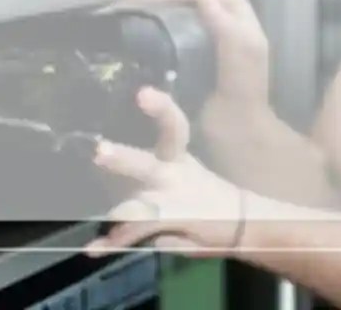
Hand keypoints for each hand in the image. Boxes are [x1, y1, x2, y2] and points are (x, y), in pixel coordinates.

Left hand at [85, 86, 247, 256]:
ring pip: (141, 207)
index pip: (174, 128)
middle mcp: (173, 178)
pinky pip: (140, 235)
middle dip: (123, 159)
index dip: (162, 110)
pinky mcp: (171, 230)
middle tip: (100, 151)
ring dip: (121, 214)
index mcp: (179, 159)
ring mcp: (172, 206)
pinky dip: (115, 242)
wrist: (245, 223)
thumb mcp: (185, 174)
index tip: (144, 93)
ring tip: (105, 219)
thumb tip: (110, 176)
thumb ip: (151, 171)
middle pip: (147, 165)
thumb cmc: (208, 194)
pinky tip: (94, 248)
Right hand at [106, 0, 270, 107]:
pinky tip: (133, 21)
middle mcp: (219, 8)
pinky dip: (151, 14)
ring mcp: (205, 22)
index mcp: (234, 6)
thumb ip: (226, 24)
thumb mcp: (241, 54)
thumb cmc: (242, 89)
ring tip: (123, 9)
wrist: (238, 122)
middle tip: (126, 3)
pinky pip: (170, 17)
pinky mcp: (192, 38)